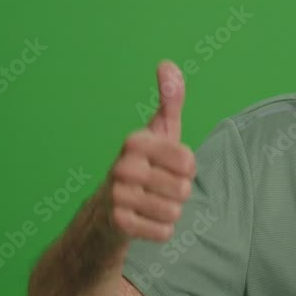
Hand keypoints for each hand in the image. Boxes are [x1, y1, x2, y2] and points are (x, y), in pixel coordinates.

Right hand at [103, 60, 195, 241]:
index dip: (187, 168)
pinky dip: (161, 230)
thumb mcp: (159, 131)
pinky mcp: (118, 224)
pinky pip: (163, 232)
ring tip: (152, 204)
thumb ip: (170, 99)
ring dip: (170, 212)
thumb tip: (167, 64)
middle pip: (183, 188)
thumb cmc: (144, 166)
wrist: (107, 213)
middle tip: (158, 188)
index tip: (168, 166)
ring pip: (174, 211)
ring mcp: (117, 196)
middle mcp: (122, 166)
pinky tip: (145, 221)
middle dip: (178, 193)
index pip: (188, 160)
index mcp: (135, 141)